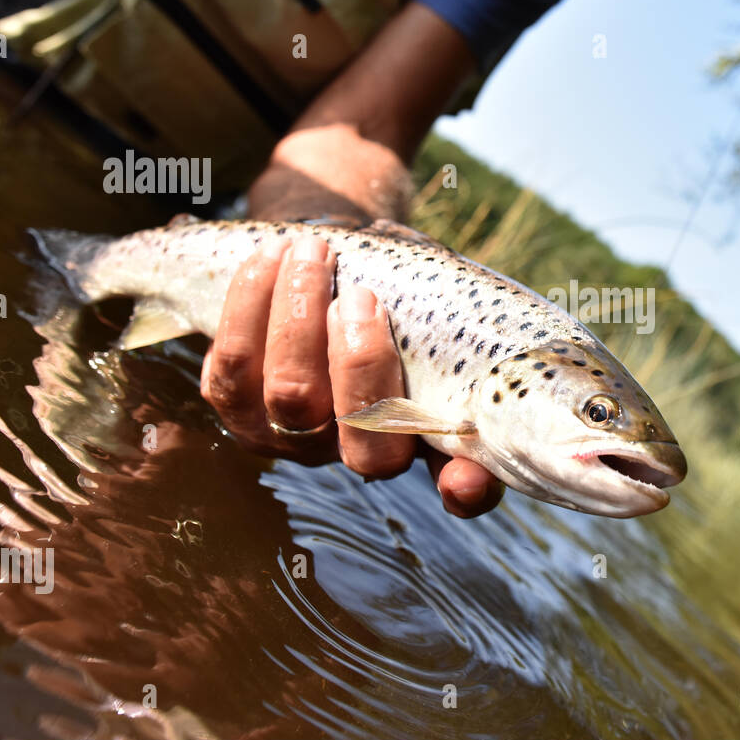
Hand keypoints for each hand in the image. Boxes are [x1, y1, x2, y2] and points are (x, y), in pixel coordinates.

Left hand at [200, 234, 503, 517]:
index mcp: (423, 436)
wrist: (337, 268)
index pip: (456, 479)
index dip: (463, 487)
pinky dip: (251, 302)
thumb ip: (457, 335)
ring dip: (298, 316)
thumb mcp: (440, 309)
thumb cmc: (403, 296)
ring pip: (291, 393)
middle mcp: (356, 453)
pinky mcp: (237, 407)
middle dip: (359, 361)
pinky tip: (272, 255)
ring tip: (311, 251)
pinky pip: (232, 365)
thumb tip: (507, 348)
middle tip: (362, 295)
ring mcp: (292, 436)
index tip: (464, 480)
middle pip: (357, 430)